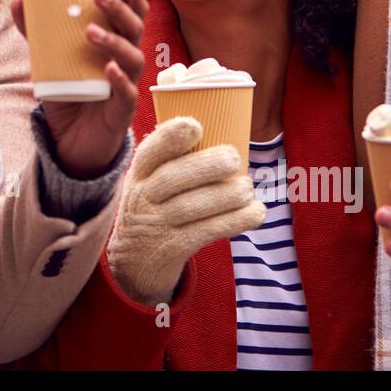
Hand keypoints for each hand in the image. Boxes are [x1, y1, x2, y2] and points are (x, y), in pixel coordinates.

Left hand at [11, 0, 147, 177]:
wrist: (72, 142)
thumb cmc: (70, 94)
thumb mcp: (50, 60)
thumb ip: (36, 32)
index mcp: (117, 42)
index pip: (132, 12)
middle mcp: (127, 60)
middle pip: (135, 28)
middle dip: (119, 9)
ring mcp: (127, 85)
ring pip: (133, 57)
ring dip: (115, 41)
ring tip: (90, 31)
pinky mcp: (122, 111)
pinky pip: (127, 93)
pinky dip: (120, 79)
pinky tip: (108, 69)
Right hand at [107, 116, 264, 305]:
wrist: (134, 264)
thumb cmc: (154, 210)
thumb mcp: (149, 184)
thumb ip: (175, 163)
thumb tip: (227, 138)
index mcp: (138, 174)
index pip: (149, 152)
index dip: (170, 137)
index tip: (196, 125)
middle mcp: (141, 198)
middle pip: (171, 178)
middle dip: (205, 165)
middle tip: (234, 158)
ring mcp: (154, 226)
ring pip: (189, 207)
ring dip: (224, 195)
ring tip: (247, 188)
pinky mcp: (170, 249)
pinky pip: (204, 233)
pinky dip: (233, 221)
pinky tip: (256, 212)